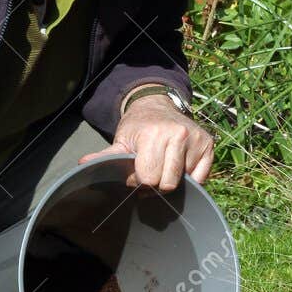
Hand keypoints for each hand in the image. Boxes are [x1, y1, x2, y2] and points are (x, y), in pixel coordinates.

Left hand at [79, 95, 214, 189]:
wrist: (157, 106)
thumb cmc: (138, 127)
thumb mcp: (121, 140)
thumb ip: (104, 156)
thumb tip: (82, 165)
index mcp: (154, 135)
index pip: (149, 179)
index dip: (139, 181)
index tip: (135, 172)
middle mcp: (179, 135)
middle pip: (167, 184)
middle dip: (155, 184)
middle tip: (149, 172)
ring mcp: (196, 140)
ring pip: (183, 183)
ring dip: (171, 180)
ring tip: (162, 167)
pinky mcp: (208, 146)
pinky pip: (199, 179)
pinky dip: (188, 178)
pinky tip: (177, 165)